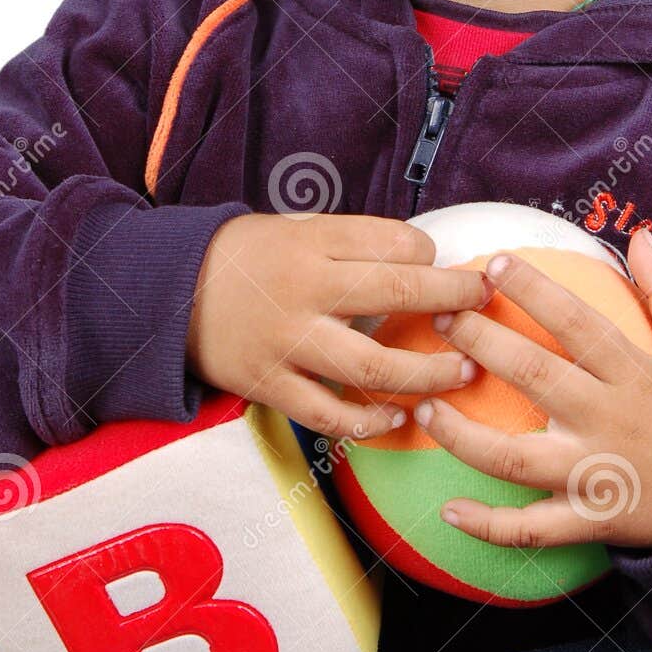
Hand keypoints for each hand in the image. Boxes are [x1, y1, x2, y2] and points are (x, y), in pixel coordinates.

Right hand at [185, 212, 491, 440]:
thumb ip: (352, 244)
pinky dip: (370, 422)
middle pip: (399, 294)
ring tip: (463, 370)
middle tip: (483, 304)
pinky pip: (330, 414)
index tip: (448, 267)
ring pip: (374, 366)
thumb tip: (424, 260)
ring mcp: (286, 342)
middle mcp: (303, 289)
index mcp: (312, 243)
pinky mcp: (269, 385)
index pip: (393, 242)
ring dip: (428, 372)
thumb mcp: (295, 229)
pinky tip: (400, 418)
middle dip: (454, 299)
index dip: (433, 256)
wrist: (168, 295)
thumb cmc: (245, 259)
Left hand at [412, 227, 651, 549]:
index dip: (533, 291)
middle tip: (441, 315)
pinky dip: (488, 526)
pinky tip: (447, 509)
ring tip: (421, 405)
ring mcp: (594, 476)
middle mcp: (608, 422)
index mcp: (636, 376)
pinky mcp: (589, 521)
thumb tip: (643, 234)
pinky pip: (531, 529)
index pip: (576, 323)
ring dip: (461, 434)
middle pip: (534, 377)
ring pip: (514, 458)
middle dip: (481, 342)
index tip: (494, 263)